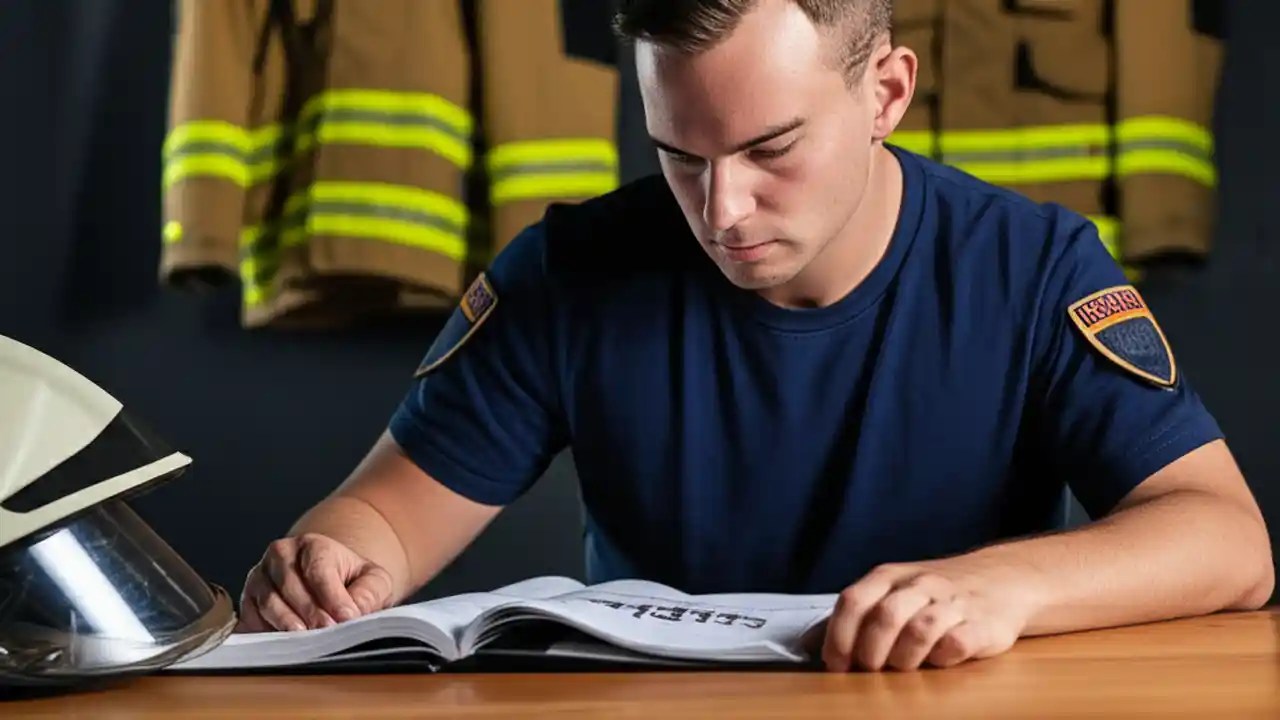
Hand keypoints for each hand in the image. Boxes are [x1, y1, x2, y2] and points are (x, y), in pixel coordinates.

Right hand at [236, 532, 394, 632]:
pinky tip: (284, 645)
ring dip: (287, 623)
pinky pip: (251, 619)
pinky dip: (266, 632)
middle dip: (310, 612)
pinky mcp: (247, 603)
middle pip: (290, 585)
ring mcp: (260, 579)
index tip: (345, 618)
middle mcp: (280, 556)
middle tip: (327, 633)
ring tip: (305, 640)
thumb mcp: (372, 581)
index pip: (318, 570)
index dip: (332, 597)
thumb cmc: (349, 581)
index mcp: (312, 545)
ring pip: (267, 602)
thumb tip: (354, 614)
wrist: (329, 582)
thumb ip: (369, 593)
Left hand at [819, 560, 1037, 671]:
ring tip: (902, 668)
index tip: (834, 665)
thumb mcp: (895, 590)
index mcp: (891, 575)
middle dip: (869, 653)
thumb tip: (812, 647)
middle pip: (884, 617)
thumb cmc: (935, 594)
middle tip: (868, 672)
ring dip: (903, 659)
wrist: (1003, 580)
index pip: (854, 600)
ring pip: (919, 631)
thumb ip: (861, 613)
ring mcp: (953, 602)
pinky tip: (937, 661)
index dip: (838, 636)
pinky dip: (941, 659)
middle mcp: (921, 584)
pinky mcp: (983, 624)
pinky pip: (955, 645)